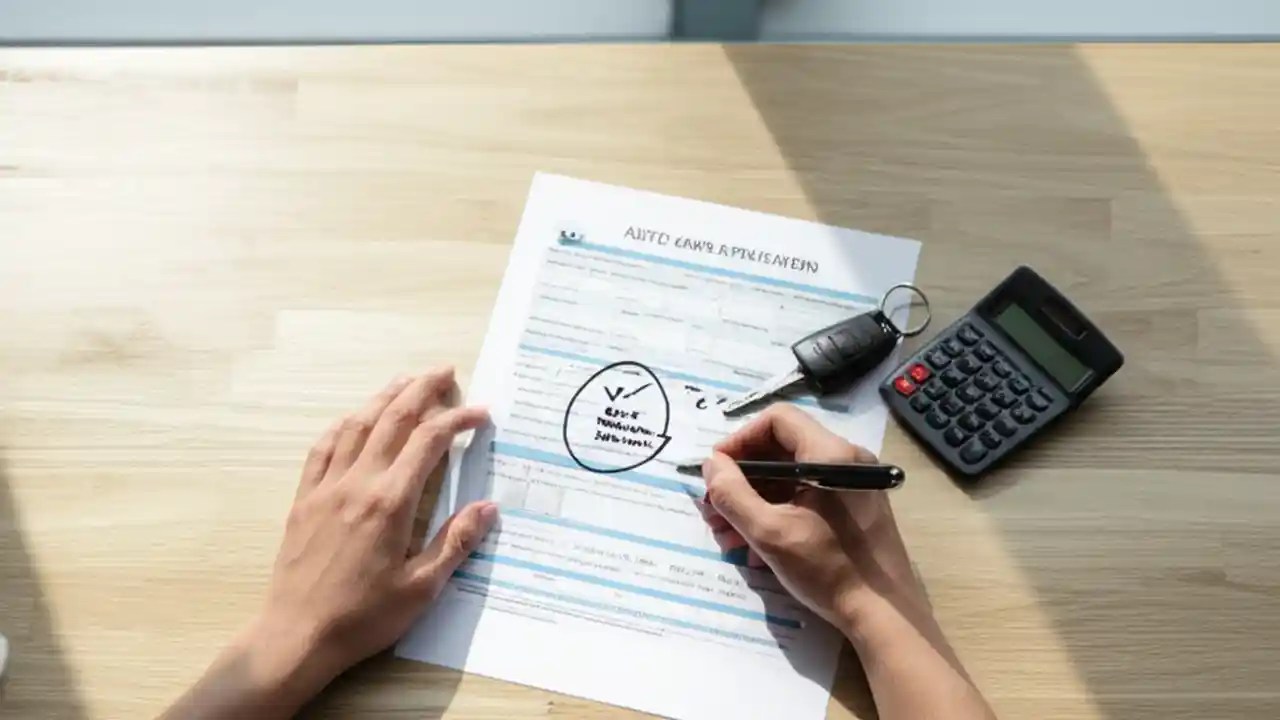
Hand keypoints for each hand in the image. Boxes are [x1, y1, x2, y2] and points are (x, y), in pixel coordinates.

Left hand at [162, 368, 497, 718]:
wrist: (296, 635)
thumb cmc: (362, 618)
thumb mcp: (421, 588)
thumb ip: (455, 542)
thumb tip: (487, 507)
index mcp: (390, 503)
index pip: (429, 442)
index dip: (456, 419)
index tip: (479, 412)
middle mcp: (357, 484)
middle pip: (392, 419)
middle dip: (421, 389)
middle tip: (445, 372)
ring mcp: (326, 488)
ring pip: (356, 425)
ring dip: (383, 397)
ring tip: (405, 381)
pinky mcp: (305, 499)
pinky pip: (323, 448)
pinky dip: (343, 424)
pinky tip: (354, 418)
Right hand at [700, 405, 924, 634]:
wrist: (883, 615)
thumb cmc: (828, 569)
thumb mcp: (770, 533)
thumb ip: (732, 494)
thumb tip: (712, 465)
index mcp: (831, 455)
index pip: (777, 420)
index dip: (740, 440)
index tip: (716, 471)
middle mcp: (846, 460)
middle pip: (781, 449)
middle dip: (741, 479)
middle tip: (714, 511)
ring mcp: (853, 485)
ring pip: (791, 477)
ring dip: (754, 501)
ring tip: (728, 536)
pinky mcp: (854, 508)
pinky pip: (807, 496)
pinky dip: (778, 513)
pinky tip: (756, 548)